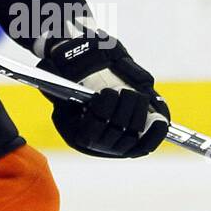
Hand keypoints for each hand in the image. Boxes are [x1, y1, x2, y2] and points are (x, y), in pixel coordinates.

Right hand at [39, 33, 168, 157]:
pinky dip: (155, 134)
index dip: (104, 112)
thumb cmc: (77, 85)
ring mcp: (116, 146)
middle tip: (125, 91)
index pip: (92, 131)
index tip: (108, 93)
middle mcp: (97, 144)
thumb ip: (57, 73)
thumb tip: (50, 63)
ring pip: (131, 136)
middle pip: (115, 133)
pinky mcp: (134, 144)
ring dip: (137, 114)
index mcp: (77, 133)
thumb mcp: (62, 80)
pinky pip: (146, 145)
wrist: (92, 96)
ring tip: (134, 96)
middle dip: (123, 109)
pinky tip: (159, 120)